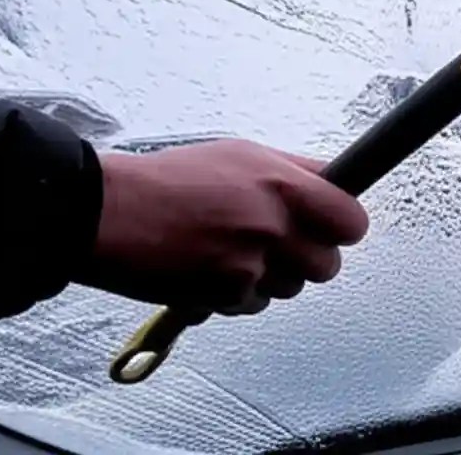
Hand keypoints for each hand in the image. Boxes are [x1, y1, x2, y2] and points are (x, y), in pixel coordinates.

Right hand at [79, 139, 368, 313]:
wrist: (108, 213)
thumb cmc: (170, 178)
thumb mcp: (242, 155)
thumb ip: (294, 171)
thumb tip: (334, 180)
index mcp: (283, 185)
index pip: (352, 221)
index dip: (343, 226)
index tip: (333, 225)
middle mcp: (272, 226)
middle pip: (328, 265)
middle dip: (308, 258)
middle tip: (279, 243)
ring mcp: (249, 265)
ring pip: (290, 288)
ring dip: (270, 277)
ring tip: (232, 249)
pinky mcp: (224, 296)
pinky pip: (252, 305)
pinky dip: (237, 294)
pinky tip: (210, 268)